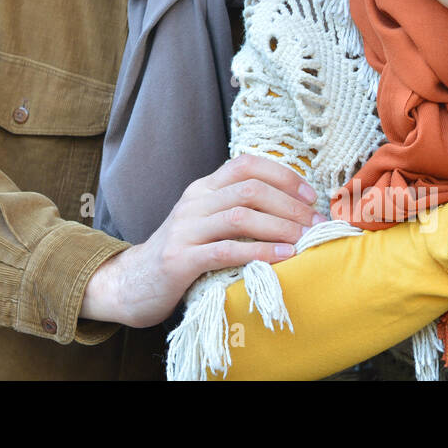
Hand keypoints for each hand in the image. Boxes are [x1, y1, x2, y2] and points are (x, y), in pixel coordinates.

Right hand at [79, 156, 323, 328]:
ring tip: (306, 240)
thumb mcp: (205, 223)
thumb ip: (234, 210)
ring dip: (281, 227)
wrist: (131, 284)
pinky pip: (227, 250)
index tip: (310, 196)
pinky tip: (284, 258)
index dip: (283, 175)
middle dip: (290, 205)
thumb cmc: (181, 256)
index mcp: (202, 189)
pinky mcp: (180, 260)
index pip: (245, 163)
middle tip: (316, 224)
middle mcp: (193, 202)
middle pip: (249, 188)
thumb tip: (291, 209)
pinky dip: (260, 252)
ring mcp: (185, 230)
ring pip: (241, 216)